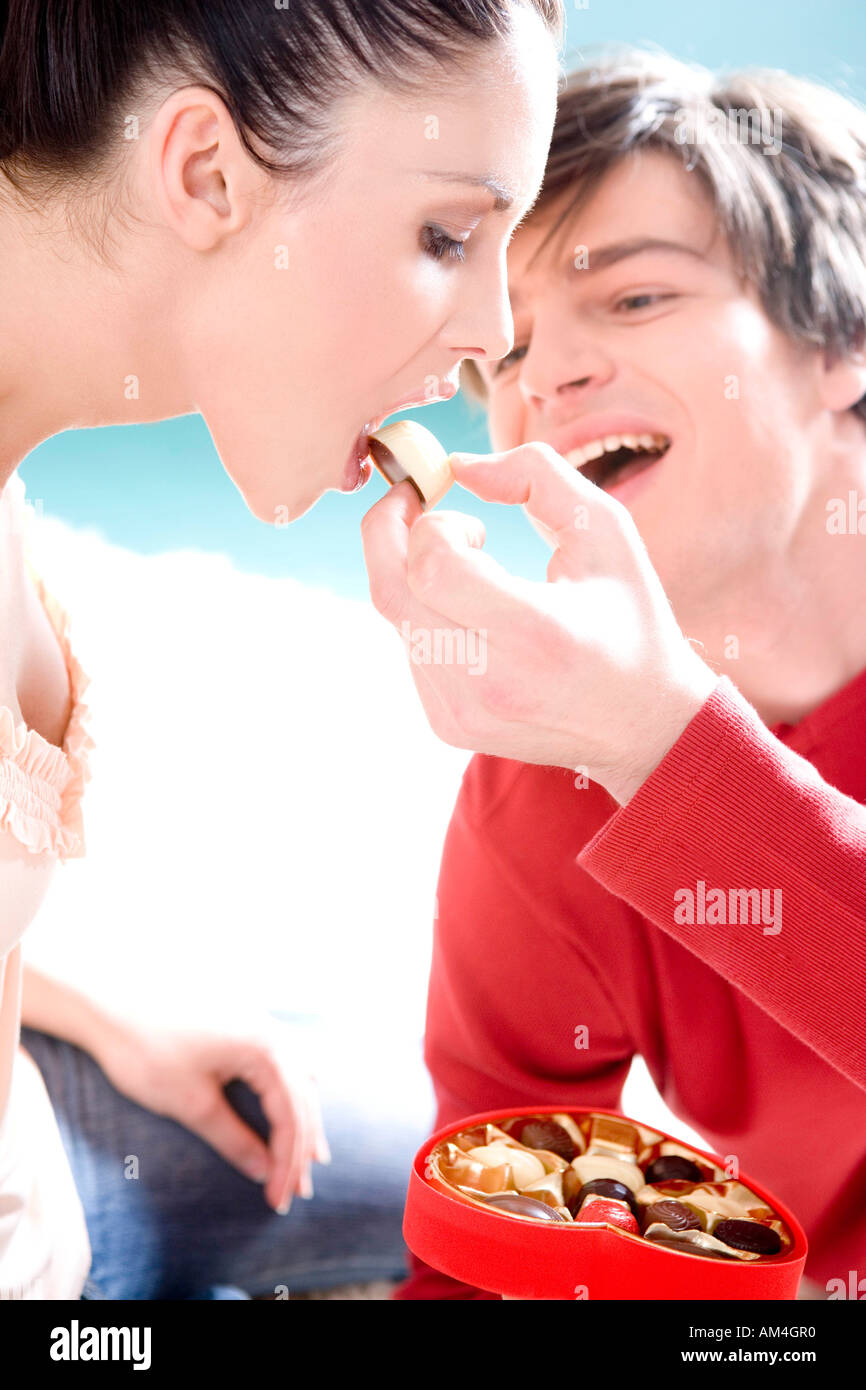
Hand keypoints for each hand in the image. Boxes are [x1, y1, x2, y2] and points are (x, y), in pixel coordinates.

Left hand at [95, 1013, 329, 1213]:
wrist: (110, 1004)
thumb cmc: (147, 1051)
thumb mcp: (190, 1104)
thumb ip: (232, 1138)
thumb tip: (262, 1169)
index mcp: (264, 1049)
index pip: (292, 1114)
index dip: (287, 1162)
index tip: (277, 1200)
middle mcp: (271, 1032)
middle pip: (302, 1098)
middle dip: (300, 1149)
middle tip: (295, 1192)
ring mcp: (258, 1024)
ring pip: (298, 1079)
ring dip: (301, 1121)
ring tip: (306, 1159)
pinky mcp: (243, 1024)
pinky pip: (282, 1064)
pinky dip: (289, 1095)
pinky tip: (287, 1106)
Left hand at [361, 442, 719, 803]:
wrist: (643, 723)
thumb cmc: (629, 616)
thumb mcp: (607, 530)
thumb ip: (537, 475)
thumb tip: (458, 464)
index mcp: (536, 632)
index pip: (434, 567)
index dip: (434, 523)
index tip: (464, 516)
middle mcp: (490, 682)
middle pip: (390, 591)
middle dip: (389, 532)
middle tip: (411, 504)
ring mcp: (462, 712)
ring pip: (396, 618)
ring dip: (415, 575)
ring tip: (469, 569)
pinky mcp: (449, 726)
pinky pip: (409, 650)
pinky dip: (426, 616)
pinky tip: (473, 617)